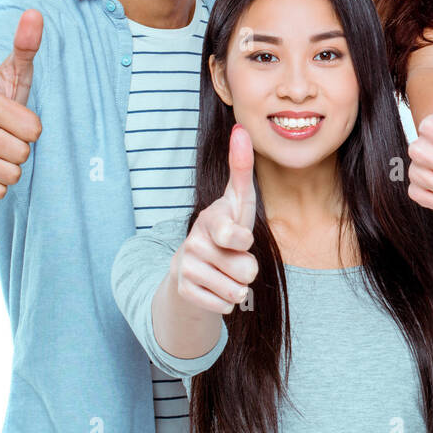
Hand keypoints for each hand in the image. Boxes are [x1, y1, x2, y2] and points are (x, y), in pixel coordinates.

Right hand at [0, 10, 44, 198]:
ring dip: (11, 166)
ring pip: (12, 175)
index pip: (34, 130)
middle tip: (6, 135)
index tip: (16, 118)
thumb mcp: (12, 73)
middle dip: (21, 146)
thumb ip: (26, 47)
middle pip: (23, 153)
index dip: (31, 127)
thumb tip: (35, 14)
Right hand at [171, 124, 259, 312]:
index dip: (241, 239)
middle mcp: (195, 239)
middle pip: (247, 266)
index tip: (239, 236)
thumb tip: (240, 128)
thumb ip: (241, 169)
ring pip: (237, 289)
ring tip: (224, 273)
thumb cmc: (225, 233)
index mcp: (212, 217)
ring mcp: (186, 265)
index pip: (235, 232)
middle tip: (234, 259)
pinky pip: (224, 305)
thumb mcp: (238, 203)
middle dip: (249, 268)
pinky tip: (214, 288)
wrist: (191, 273)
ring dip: (238, 286)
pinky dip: (226, 302)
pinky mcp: (183, 290)